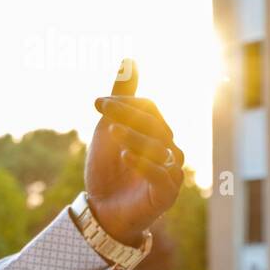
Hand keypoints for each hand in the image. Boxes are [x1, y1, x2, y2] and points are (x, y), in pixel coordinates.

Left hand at [85, 59, 184, 244]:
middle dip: (128, 115)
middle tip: (103, 110)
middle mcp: (170, 149)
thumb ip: (121, 97)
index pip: (149, 108)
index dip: (125, 103)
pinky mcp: (167, 195)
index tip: (98, 102)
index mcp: (158, 132)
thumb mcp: (108, 129)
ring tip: (112, 133)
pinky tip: (125, 156)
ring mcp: (172, 172)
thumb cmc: (107, 169)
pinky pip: (162, 175)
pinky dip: (144, 164)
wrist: (102, 210)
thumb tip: (129, 59)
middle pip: (156, 124)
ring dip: (135, 137)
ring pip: (161, 148)